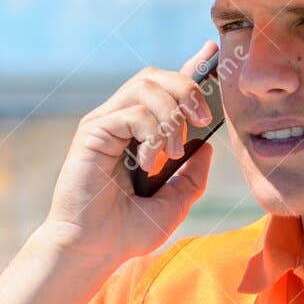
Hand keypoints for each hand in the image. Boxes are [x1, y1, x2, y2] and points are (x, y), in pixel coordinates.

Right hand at [35, 40, 219, 267]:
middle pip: (156, 76)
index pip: (165, 90)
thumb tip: (208, 147)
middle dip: (187, 89)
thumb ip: (192, 176)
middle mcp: (120, 122)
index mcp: (140, 134)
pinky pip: (131, 112)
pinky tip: (148, 161)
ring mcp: (105, 124)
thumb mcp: (175, 204)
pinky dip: (150, 133)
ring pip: (145, 86)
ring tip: (172, 151)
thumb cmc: (127, 232)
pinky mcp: (92, 132)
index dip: (190, 68)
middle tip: (201, 120)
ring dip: (171, 114)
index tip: (211, 52)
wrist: (95, 250)